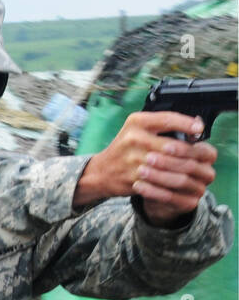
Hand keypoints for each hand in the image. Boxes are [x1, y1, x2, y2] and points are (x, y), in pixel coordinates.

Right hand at [74, 112, 216, 222]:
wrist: (100, 172)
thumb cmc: (124, 148)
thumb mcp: (137, 128)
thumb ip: (161, 125)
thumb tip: (194, 128)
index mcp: (137, 122)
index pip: (168, 119)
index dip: (187, 124)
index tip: (199, 129)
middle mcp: (133, 138)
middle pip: (171, 144)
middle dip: (188, 151)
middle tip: (200, 154)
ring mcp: (131, 159)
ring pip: (167, 164)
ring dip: (182, 168)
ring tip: (193, 168)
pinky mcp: (131, 176)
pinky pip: (157, 179)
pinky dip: (170, 180)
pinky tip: (178, 180)